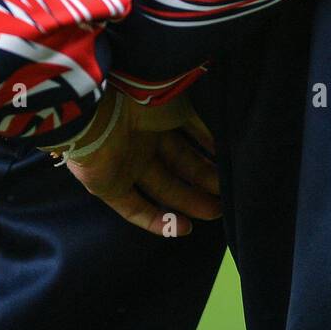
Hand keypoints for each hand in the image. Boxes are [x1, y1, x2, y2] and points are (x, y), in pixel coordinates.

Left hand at [64, 90, 220, 236]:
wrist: (100, 109)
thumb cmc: (145, 101)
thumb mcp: (181, 106)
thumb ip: (201, 122)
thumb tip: (224, 133)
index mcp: (157, 117)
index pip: (188, 139)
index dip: (209, 152)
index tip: (230, 165)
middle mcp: (143, 141)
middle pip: (178, 166)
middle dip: (205, 181)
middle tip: (228, 195)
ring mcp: (126, 165)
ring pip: (162, 188)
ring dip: (189, 202)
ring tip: (217, 212)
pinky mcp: (109, 187)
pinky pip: (134, 208)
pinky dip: (158, 221)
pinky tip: (184, 229)